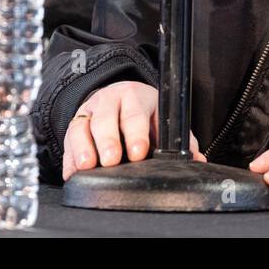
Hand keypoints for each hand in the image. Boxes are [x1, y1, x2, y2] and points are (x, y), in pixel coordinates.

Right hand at [62, 80, 205, 180]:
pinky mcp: (74, 125)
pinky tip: (73, 173)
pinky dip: (69, 158)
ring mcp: (89, 112)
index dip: (136, 134)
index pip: (136, 114)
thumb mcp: (163, 121)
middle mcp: (110, 101)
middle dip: (108, 141)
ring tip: (88, 166)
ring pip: (82, 127)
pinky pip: (69, 141)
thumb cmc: (146, 114)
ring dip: (84, 148)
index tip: (138, 152)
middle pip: (106, 119)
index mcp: (137, 97)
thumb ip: (180, 141)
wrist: (119, 96)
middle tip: (111, 160)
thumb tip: (199, 161)